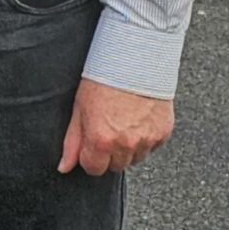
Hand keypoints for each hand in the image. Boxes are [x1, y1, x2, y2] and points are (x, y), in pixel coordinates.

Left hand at [57, 78, 173, 175]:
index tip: (91, 143)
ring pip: (135, 158)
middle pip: (116, 166)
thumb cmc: (104, 79)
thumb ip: (72, 142)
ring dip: (128, 147)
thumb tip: (64, 166)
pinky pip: (152, 147)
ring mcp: (147, 140)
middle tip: (108, 128)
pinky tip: (138, 118)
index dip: (90, 156)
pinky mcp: (163, 133)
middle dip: (109, 153)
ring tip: (124, 121)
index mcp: (102, 140)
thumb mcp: (80, 108)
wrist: (135, 60)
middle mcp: (126, 144)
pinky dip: (145, 137)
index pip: (94, 169)